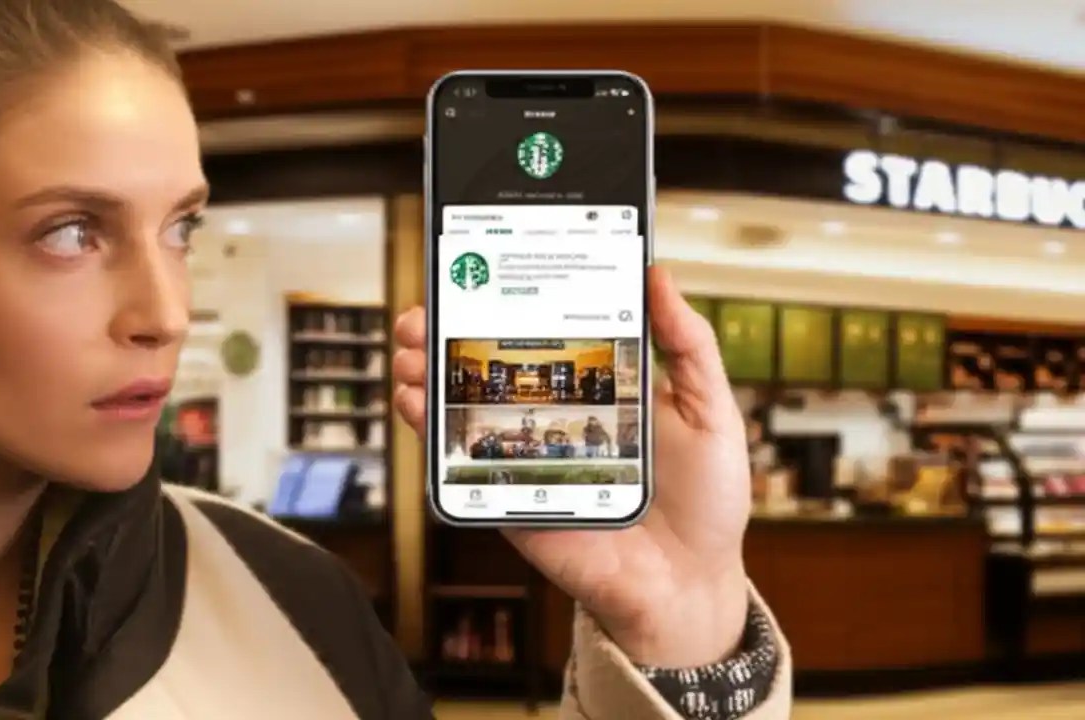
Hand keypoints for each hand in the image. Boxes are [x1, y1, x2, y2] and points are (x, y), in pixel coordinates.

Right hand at [391, 266, 750, 668]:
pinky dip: (428, 431)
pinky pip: (459, 462)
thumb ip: (688, 344)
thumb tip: (659, 276)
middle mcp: (555, 416)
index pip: (543, 333)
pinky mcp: (511, 497)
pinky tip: (416, 403)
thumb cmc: (707, 500)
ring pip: (461, 408)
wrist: (691, 584)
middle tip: (425, 312)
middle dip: (445, 332)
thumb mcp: (711, 409)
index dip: (503, 303)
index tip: (477, 271)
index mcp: (599, 387)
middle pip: (489, 366)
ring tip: (412, 350)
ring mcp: (528, 455)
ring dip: (425, 374)